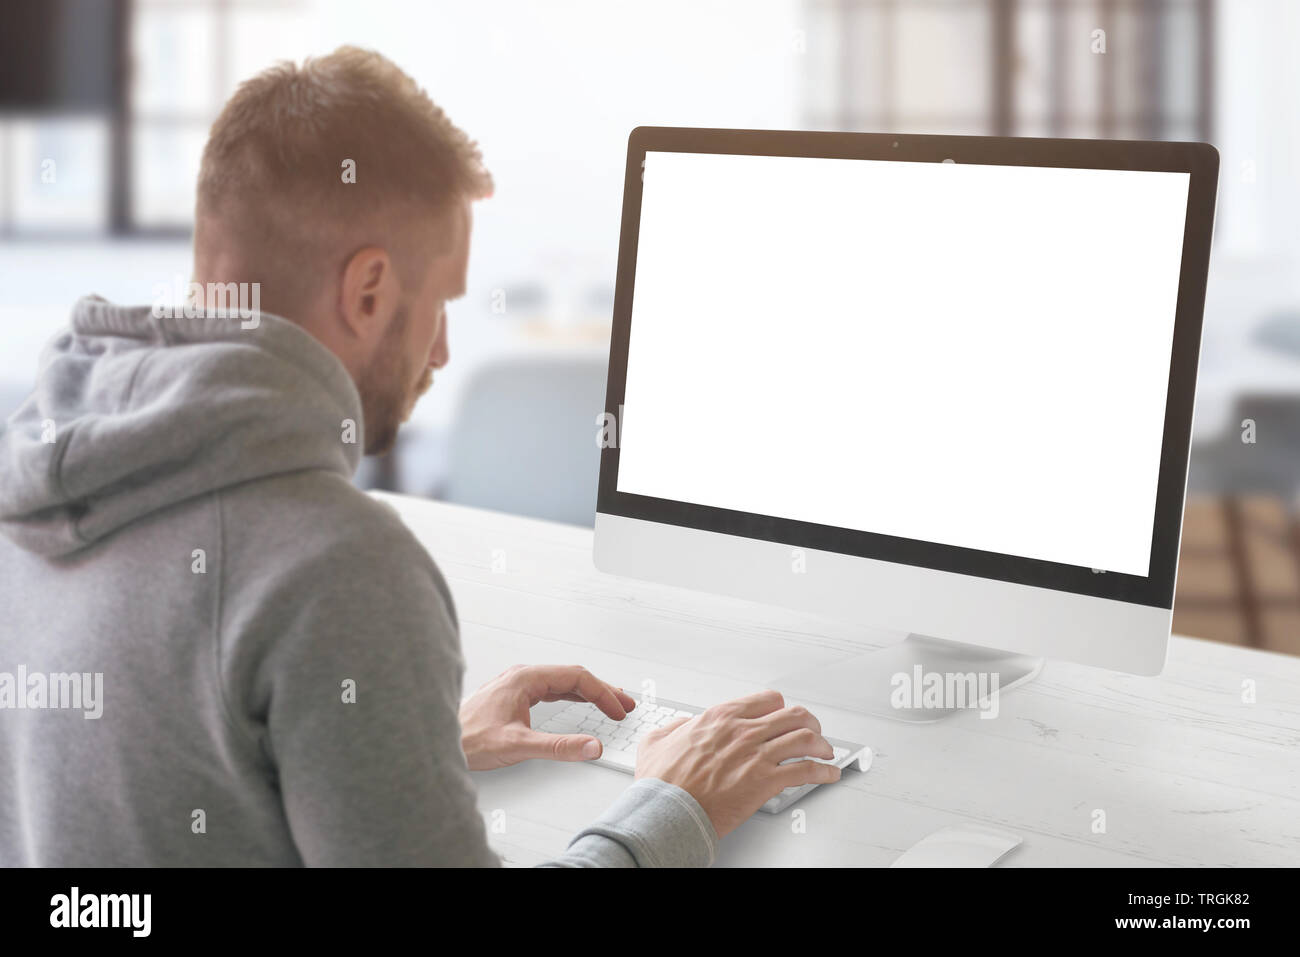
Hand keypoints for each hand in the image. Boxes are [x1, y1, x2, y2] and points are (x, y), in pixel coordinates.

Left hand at [460, 664, 635, 770]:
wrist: (438, 739)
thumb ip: (559, 747)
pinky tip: (579, 704)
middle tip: (624, 704)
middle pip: (572, 677)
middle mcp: (522, 676)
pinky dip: (571, 697)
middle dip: (601, 690)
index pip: (576, 677)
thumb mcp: (518, 746)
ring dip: (588, 693)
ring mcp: (517, 685)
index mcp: (526, 678)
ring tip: (610, 704)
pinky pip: (550, 690)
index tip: (618, 710)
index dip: (602, 693)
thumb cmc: (467, 738)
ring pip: (562, 683)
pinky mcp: (513, 696)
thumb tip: (592, 746)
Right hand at [634, 689, 840, 837]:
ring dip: (822, 744)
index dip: (780, 709)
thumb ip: (672, 728)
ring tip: (826, 752)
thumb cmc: (662, 783)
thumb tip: (682, 725)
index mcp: (720, 717)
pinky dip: (824, 771)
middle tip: (813, 732)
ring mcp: (756, 754)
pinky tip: (829, 775)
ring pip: (805, 738)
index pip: (767, 700)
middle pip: (793, 715)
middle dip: (809, 723)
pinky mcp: (766, 781)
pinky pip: (806, 771)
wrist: (666, 810)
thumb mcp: (655, 741)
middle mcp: (743, 730)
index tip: (784, 717)